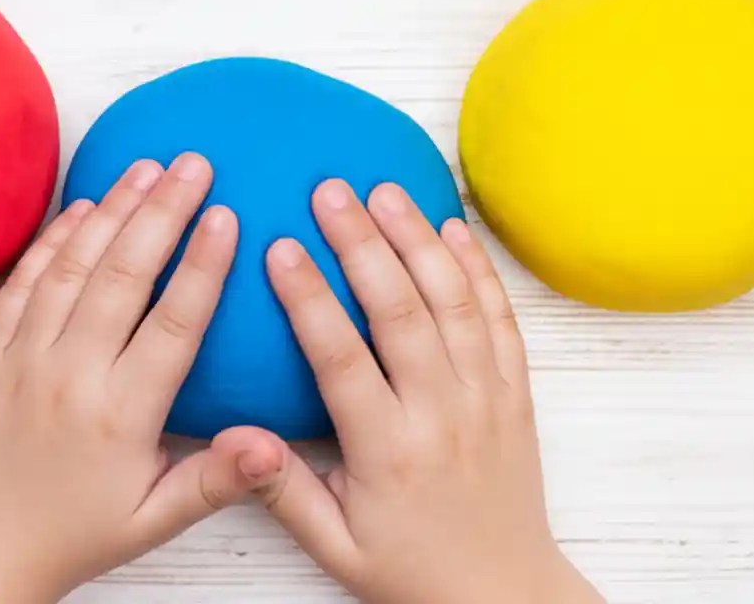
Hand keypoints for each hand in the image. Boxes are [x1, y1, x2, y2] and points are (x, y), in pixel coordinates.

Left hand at [0, 154, 286, 603]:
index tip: (228, 215)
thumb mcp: (155, 519)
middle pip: (123, 275)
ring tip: (146, 167)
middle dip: (163, 212)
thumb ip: (217, 479)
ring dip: (111, 211)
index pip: (174, 322)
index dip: (203, 264)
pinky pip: (21, 283)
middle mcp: (70, 375)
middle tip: (194, 163)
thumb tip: (273, 448)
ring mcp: (22, 359)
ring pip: (72, 267)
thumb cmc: (72, 535)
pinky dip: (51, 240)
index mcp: (120, 415)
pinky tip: (81, 208)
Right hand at [257, 180, 602, 603]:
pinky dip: (479, 270)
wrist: (502, 594)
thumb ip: (284, 491)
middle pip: (401, 309)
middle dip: (362, 242)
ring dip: (419, 239)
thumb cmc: (412, 571)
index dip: (309, 297)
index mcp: (388, 450)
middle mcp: (441, 413)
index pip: (341, 357)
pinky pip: (500, 319)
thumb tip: (238, 439)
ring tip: (385, 190)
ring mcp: (485, 397)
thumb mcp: (334, 547)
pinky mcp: (515, 393)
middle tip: (329, 190)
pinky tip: (453, 230)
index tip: (280, 247)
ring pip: (454, 302)